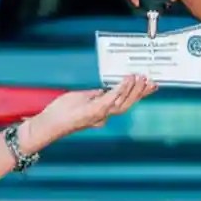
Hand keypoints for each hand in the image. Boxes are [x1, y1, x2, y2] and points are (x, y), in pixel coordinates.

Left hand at [33, 74, 155, 141]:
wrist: (49, 123)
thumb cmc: (62, 112)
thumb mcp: (82, 98)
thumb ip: (95, 95)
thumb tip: (105, 90)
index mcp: (102, 112)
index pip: (125, 101)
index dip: (139, 94)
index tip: (152, 85)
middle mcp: (104, 115)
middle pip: (128, 103)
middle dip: (140, 92)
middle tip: (151, 80)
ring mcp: (99, 114)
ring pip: (122, 102)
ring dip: (132, 90)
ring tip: (140, 77)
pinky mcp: (92, 111)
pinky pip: (110, 100)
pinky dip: (120, 90)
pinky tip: (126, 81)